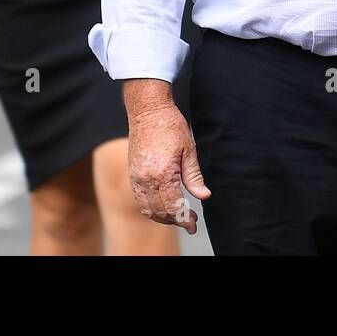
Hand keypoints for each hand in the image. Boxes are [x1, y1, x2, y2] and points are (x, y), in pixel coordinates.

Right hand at [125, 99, 210, 233]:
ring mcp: (136, 177)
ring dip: (161, 217)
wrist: (148, 111)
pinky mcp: (132, 174)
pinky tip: (161, 207)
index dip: (185, 219)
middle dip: (175, 221)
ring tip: (176, 217)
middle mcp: (146, 179)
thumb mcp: (189, 150)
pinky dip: (150, 208)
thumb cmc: (170, 126)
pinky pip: (139, 199)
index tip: (194, 224)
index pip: (174, 207)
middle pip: (160, 212)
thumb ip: (194, 176)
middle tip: (189, 221)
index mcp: (163, 174)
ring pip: (147, 209)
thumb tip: (204, 196)